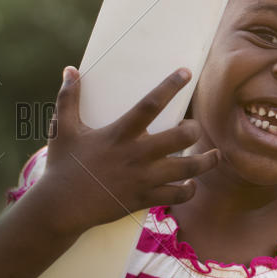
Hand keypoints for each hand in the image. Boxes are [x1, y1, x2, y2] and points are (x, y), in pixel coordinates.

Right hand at [35, 66, 218, 236]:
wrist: (61, 207)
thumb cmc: (63, 166)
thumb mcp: (63, 129)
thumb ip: (68, 99)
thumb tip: (69, 70)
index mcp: (120, 134)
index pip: (150, 104)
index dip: (170, 86)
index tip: (186, 72)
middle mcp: (137, 154)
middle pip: (180, 136)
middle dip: (195, 129)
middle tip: (195, 128)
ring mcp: (144, 178)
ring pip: (188, 169)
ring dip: (207, 161)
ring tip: (215, 155)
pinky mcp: (145, 198)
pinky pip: (178, 195)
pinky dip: (189, 190)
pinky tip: (192, 184)